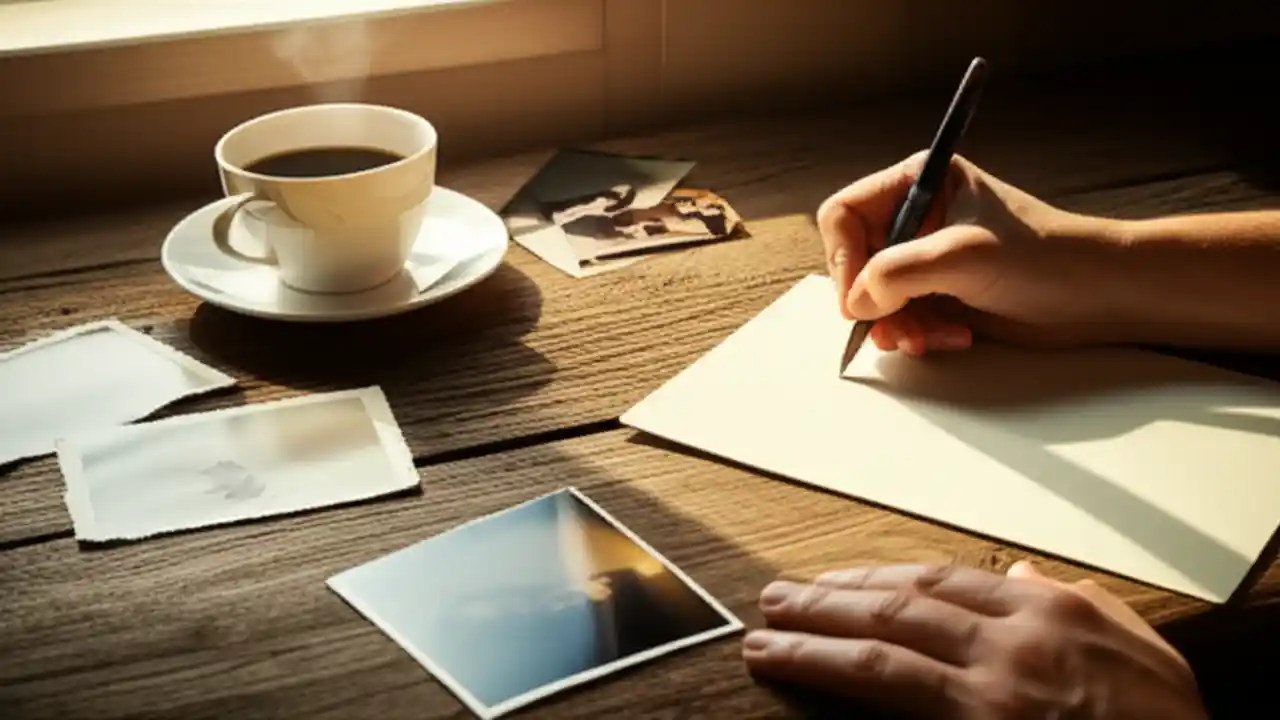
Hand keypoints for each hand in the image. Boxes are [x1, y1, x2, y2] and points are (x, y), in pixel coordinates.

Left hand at [742, 562, 1206, 718]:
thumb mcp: (1138, 648)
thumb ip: (1075, 603)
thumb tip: (1025, 574)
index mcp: (1049, 610)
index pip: (941, 580)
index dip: (878, 577)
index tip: (837, 581)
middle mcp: (1013, 637)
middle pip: (898, 602)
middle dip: (830, 599)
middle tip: (777, 597)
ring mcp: (994, 684)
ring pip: (881, 643)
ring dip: (814, 635)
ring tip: (766, 634)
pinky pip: (893, 696)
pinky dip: (839, 679)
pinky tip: (802, 673)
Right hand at [818, 153, 1126, 354]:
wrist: (1099, 295)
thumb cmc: (1044, 258)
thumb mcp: (962, 256)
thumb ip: (897, 272)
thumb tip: (857, 301)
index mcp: (920, 183)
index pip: (844, 214)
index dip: (843, 258)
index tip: (859, 296)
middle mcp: (918, 217)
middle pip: (855, 261)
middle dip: (872, 301)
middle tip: (893, 327)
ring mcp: (928, 257)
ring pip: (875, 297)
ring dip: (895, 325)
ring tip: (926, 339)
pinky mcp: (941, 293)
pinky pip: (901, 318)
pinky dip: (918, 335)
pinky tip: (952, 338)